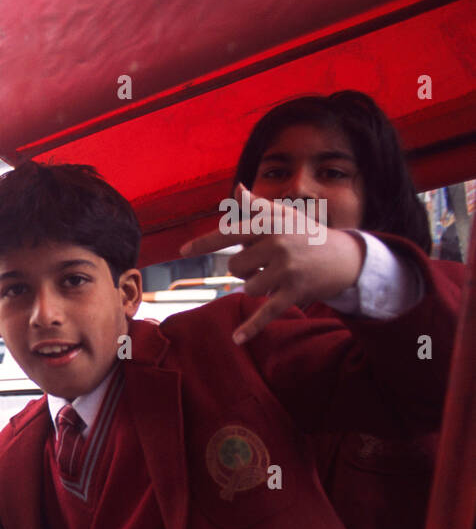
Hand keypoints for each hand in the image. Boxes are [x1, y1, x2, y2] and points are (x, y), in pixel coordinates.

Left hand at [180, 185, 365, 343]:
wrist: (347, 256)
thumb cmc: (307, 234)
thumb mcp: (284, 217)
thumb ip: (256, 207)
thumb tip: (238, 189)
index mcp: (270, 223)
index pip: (228, 233)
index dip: (204, 243)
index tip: (182, 252)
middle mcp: (277, 243)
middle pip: (235, 265)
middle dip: (244, 268)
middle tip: (267, 262)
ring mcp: (286, 269)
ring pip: (247, 286)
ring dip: (257, 285)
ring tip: (277, 276)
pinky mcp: (294, 291)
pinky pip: (266, 311)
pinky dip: (252, 326)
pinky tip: (237, 339)